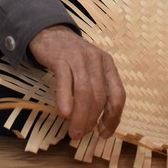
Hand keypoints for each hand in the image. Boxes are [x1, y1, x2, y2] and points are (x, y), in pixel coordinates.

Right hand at [28, 25, 124, 140]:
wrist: (49, 32)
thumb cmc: (71, 56)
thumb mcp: (90, 69)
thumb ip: (96, 90)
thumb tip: (98, 123)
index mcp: (108, 65)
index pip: (118, 96)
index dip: (113, 118)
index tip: (104, 134)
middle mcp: (97, 60)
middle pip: (100, 96)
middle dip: (92, 120)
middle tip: (81, 135)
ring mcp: (79, 58)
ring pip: (85, 91)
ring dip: (80, 115)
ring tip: (73, 131)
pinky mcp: (61, 57)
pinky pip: (65, 80)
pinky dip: (65, 98)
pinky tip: (64, 113)